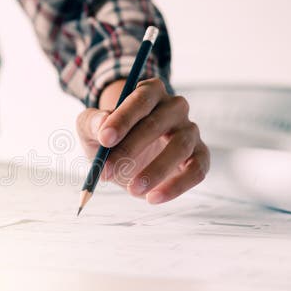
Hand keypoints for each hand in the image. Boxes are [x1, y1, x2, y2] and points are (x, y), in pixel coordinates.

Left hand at [76, 78, 209, 203]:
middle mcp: (174, 107)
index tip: (104, 140)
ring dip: (155, 171)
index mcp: (150, 92)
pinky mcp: (199, 155)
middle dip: (129, 149)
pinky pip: (196, 170)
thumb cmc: (110, 136)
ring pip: (180, 147)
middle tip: (107, 172)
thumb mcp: (90, 128)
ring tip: (131, 190)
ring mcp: (190, 131)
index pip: (141, 99)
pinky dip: (176, 186)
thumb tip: (103, 123)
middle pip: (157, 124)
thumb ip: (92, 122)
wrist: (126, 155)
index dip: (122, 119)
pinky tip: (153, 198)